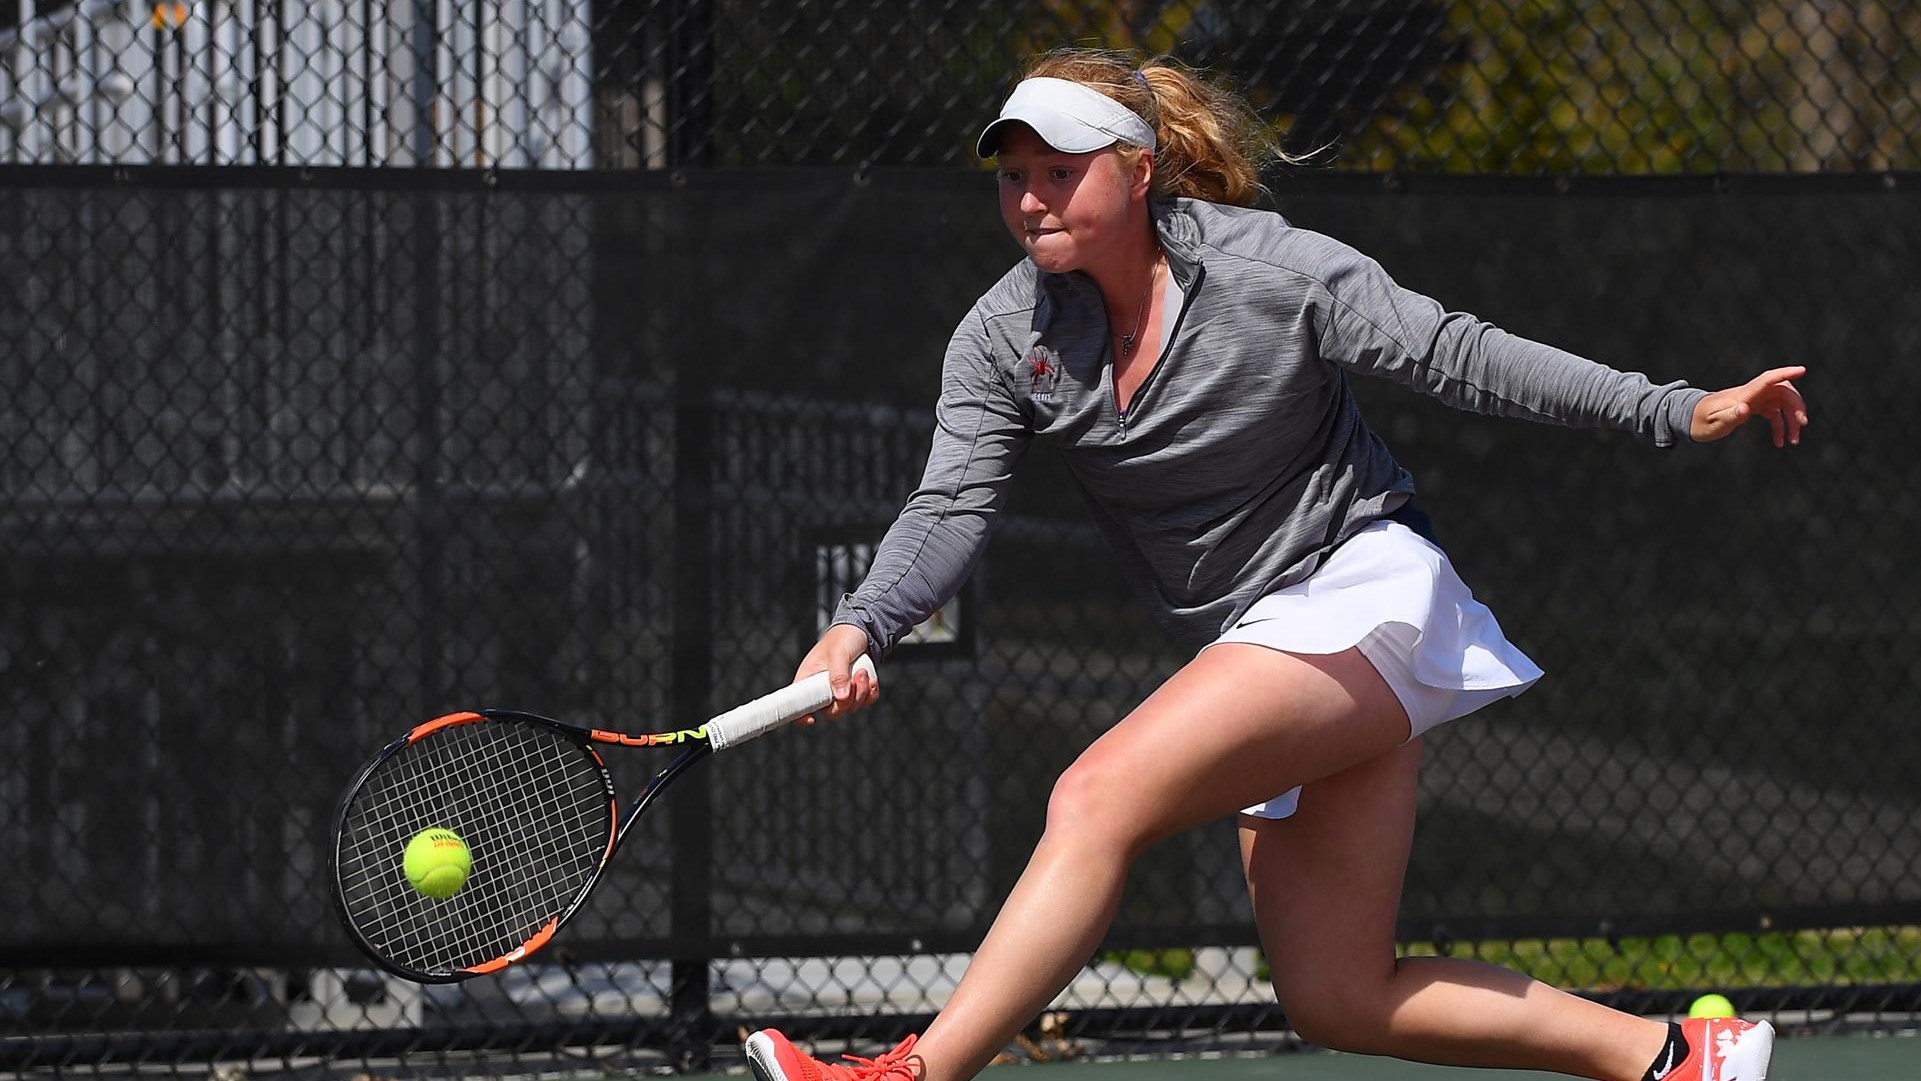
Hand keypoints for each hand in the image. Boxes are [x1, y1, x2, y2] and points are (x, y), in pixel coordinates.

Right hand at [794, 623, 878, 724]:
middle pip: (831, 712)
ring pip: (850, 708)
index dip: (800, 717)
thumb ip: (838, 674)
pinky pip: (865, 702)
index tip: (812, 720)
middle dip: (846, 700)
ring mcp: (839, 692)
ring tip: (862, 672)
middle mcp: (821, 689)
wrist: (863, 631)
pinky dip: (870, 693)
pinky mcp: (855, 691)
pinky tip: (870, 677)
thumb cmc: (843, 637)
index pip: (796, 704)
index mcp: (808, 679)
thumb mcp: (838, 652)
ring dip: (861, 692)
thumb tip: (840, 697)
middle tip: (853, 679)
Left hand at [1691, 366, 1807, 446]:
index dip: (1786, 373)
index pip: (1767, 379)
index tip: (1803, 370)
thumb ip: (1730, 416)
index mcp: (1743, 394)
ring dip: (1791, 420)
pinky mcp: (1753, 408)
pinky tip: (1780, 442)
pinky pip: (1774, 414)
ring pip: (1782, 404)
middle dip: (1796, 405)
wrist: (1689, 420)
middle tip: (1802, 424)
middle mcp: (1751, 394)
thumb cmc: (1699, 422)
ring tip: (1793, 441)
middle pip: (1783, 391)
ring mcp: (1753, 400)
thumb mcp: (1714, 423)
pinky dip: (1780, 427)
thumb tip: (1745, 409)